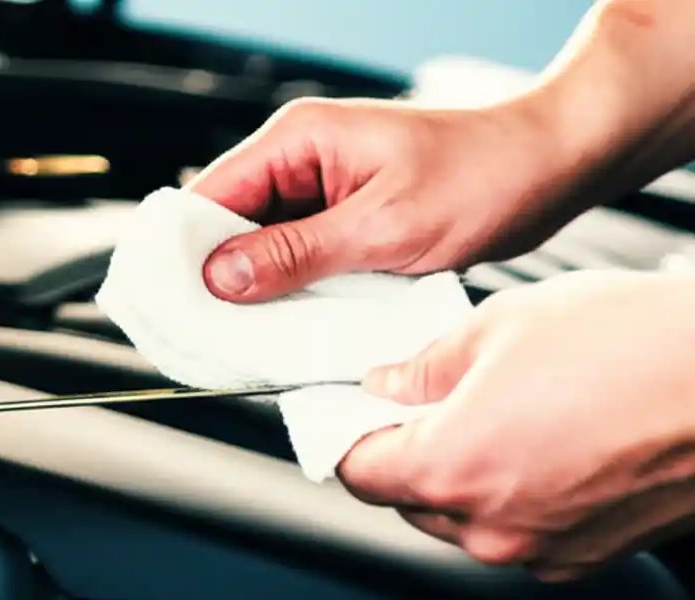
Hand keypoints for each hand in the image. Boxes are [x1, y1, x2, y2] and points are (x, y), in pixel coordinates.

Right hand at [186, 96, 593, 301]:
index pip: (209, 195)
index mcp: (298, 140)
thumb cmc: (481, 176)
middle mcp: (301, 161)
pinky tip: (291, 328)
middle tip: (206, 336)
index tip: (167, 304)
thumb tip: (218, 278)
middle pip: (228, 225)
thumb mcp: (382, 227)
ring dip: (258, 292)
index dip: (182, 251)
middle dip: (217, 279)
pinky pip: (299, 259)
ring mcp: (323, 191)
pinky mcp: (345, 219)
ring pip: (262, 249)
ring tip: (247, 340)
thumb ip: (295, 254)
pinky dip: (294, 293)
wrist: (551, 166)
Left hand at [338, 270, 694, 580]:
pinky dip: (513, 493)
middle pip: (405, 499)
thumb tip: (389, 382)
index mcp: (451, 468)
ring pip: (461, 518)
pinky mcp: (586, 555)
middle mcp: (490, 526)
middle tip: (425, 398)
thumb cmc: (640, 348)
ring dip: (460, 473)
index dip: (345, 435)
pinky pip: (518, 529)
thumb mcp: (502, 326)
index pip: (355, 471)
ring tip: (498, 410)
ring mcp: (541, 548)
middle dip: (404, 450)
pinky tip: (543, 439)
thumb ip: (425, 365)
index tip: (348, 411)